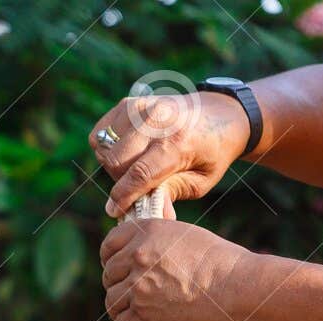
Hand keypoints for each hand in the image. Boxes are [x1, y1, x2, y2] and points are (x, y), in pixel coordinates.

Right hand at [90, 90, 250, 216]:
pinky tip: (125, 151)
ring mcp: (140, 108)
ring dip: (113, 164)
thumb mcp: (201, 181)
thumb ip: (172, 194)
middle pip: (116, 162)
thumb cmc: (212, 151)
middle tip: (137, 184)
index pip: (139, 173)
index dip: (123, 197)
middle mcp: (157, 120)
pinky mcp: (128, 104)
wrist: (221, 112)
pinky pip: (100, 134)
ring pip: (105, 148)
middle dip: (120, 180)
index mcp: (179, 141)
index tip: (115, 211)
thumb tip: (151, 214)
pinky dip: (106, 147)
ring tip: (134, 165)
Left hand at [101, 219, 251, 320]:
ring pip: (111, 302)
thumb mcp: (181, 235)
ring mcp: (138, 288)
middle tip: (134, 293)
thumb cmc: (216, 261)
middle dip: (119, 285)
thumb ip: (153, 240)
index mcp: (146, 233)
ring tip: (138, 311)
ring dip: (121, 309)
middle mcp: (137, 258)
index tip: (116, 267)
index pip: (109, 245)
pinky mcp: (143, 316)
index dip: (110, 258)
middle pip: (108, 276)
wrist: (233, 286)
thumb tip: (135, 250)